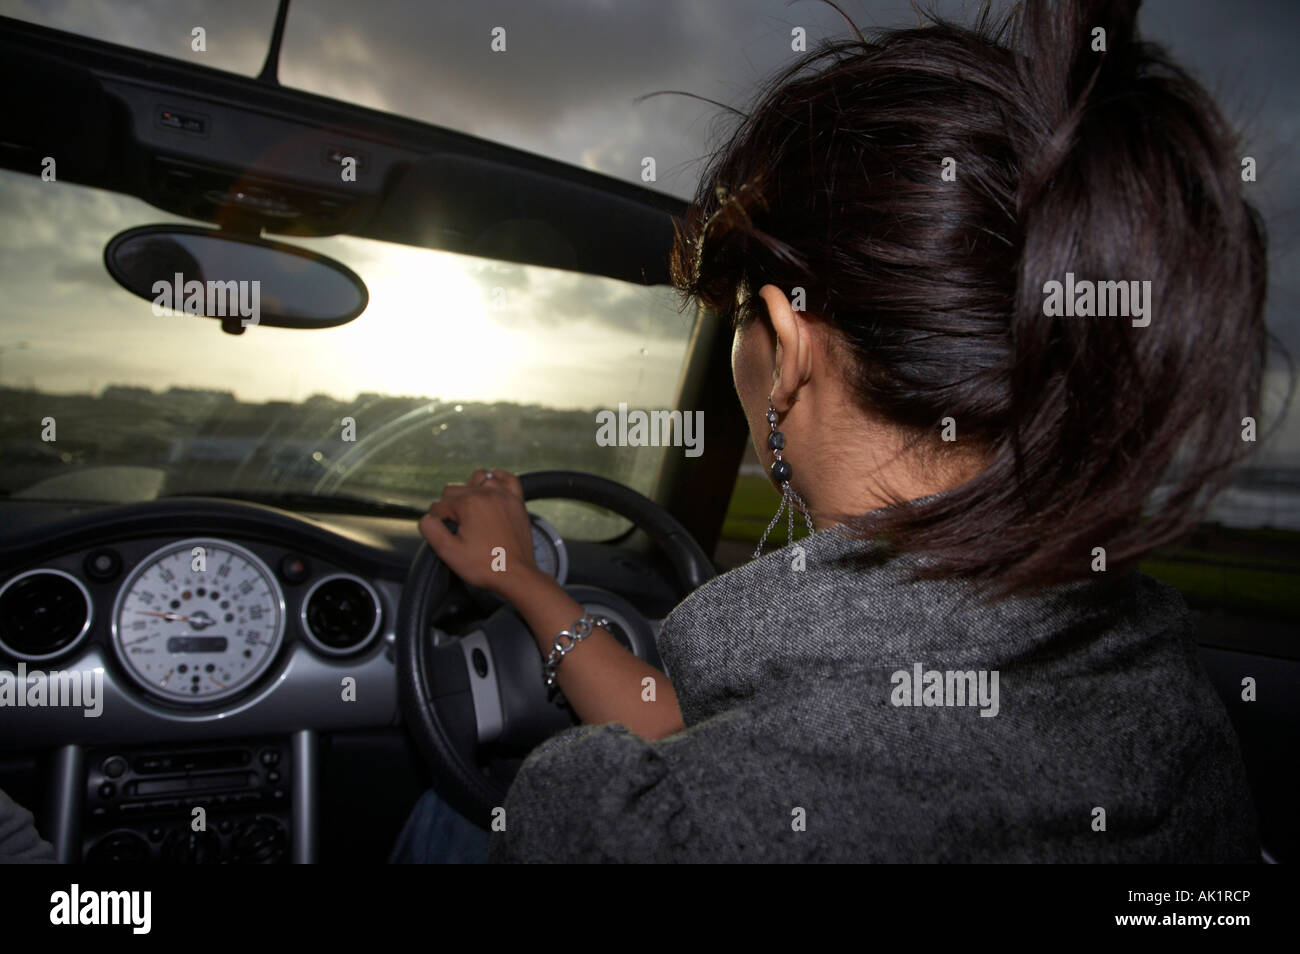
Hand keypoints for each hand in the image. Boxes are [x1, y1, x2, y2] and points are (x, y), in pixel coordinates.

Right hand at [418, 469, 544, 598]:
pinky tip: (490, 487)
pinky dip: (497, 479)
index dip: (437, 522)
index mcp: (469, 503)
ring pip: (479, 479)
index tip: (444, 535)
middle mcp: (487, 493)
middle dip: (450, 507)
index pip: (440, 505)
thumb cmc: (485, 565)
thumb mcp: (449, 552)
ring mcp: (505, 496)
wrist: (517, 575)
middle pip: (455, 490)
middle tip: (456, 529)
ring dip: (470, 491)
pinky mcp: (517, 502)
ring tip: (470, 511)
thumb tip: (427, 518)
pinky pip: (507, 479)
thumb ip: (431, 530)